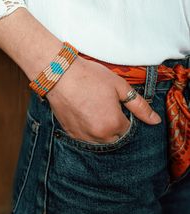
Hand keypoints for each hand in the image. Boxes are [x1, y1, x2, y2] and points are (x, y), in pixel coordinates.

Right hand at [46, 56, 161, 143]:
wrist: (59, 74)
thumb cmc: (89, 77)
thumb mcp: (119, 86)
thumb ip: (139, 106)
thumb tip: (155, 120)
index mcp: (114, 124)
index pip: (128, 129)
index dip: (125, 116)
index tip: (118, 105)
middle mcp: (99, 135)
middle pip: (115, 138)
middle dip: (115, 125)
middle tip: (106, 107)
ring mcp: (83, 136)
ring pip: (100, 140)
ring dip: (102, 129)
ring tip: (95, 110)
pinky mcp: (70, 133)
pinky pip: (85, 138)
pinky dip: (88, 129)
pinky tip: (85, 113)